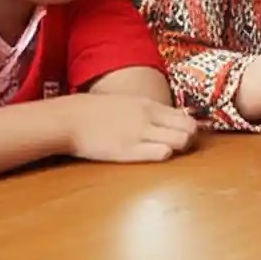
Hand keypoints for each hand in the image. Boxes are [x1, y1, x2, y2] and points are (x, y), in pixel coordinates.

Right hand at [59, 94, 196, 162]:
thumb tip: (166, 119)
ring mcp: (140, 133)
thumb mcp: (127, 103)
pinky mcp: (129, 151)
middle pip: (189, 128)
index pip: (184, 116)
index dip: (189, 128)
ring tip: (168, 152)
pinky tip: (155, 156)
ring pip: (180, 141)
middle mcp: (149, 117)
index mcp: (148, 104)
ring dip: (180, 149)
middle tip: (180, 146)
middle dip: (190, 139)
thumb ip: (147, 110)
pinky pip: (161, 153)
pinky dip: (165, 155)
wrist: (70, 120)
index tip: (185, 135)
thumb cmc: (96, 112)